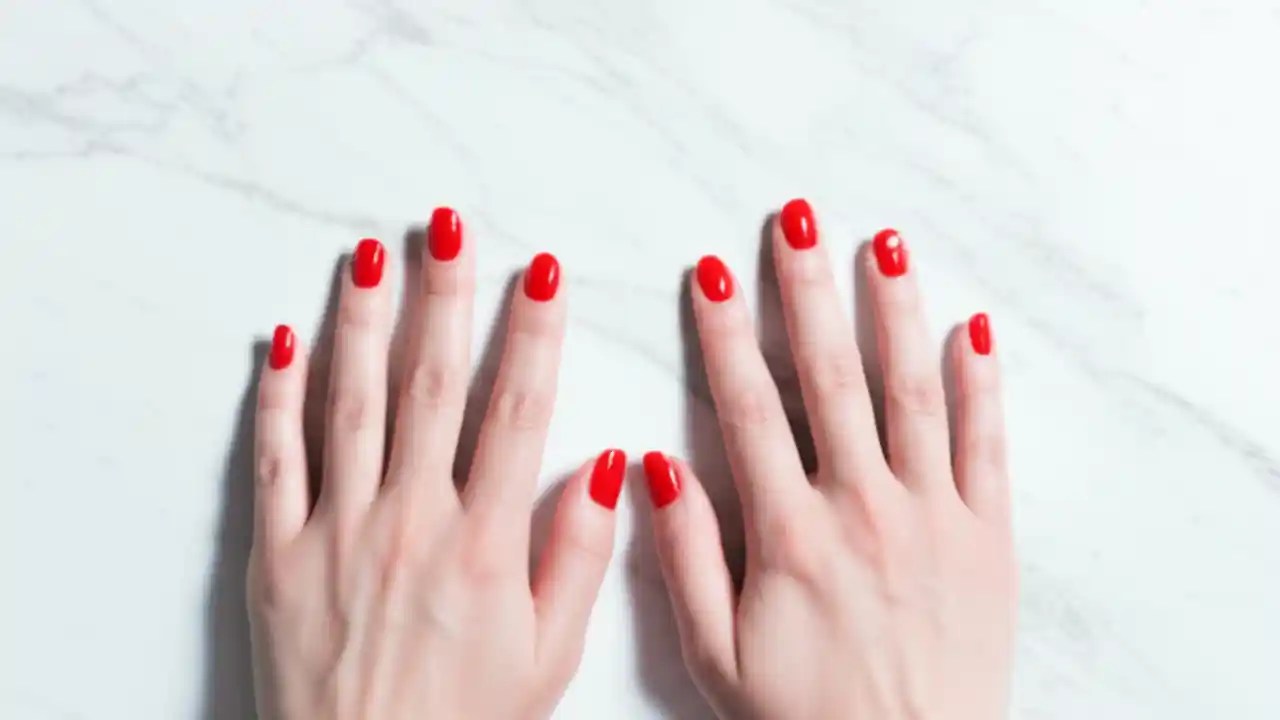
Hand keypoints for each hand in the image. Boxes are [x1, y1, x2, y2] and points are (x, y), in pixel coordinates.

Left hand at [247, 211, 623, 719]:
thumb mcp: (549, 656)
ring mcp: (337, 532)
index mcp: (485, 545)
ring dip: (364, 320)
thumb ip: (581, 557)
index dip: (533, 335)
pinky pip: (276, 460)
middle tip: (449, 225)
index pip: (516, 413)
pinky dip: (279, 397)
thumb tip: (613, 467)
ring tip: (373, 254)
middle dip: (445, 295)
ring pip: (352, 403)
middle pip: (431, 385)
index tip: (542, 274)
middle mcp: (410, 521)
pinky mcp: (279, 554)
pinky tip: (285, 342)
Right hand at [644, 200, 1015, 718]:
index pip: (748, 409)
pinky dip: (981, 384)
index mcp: (789, 534)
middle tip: (797, 219)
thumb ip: (684, 556)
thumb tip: (649, 465)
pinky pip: (985, 445)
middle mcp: (863, 507)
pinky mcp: (987, 536)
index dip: (727, 334)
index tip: (713, 273)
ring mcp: (932, 516)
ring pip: (911, 391)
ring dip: (893, 310)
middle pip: (831, 376)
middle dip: (808, 290)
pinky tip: (970, 328)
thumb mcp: (715, 655)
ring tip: (881, 242)